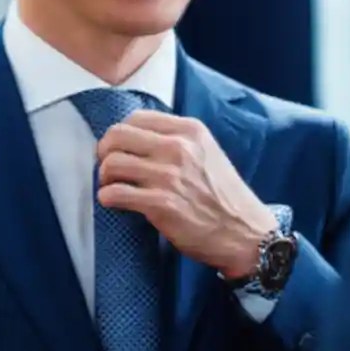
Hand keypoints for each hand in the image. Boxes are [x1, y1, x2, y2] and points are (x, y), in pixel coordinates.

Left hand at [96, 111, 277, 278]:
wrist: (246, 232)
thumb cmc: (224, 196)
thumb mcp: (207, 152)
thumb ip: (179, 140)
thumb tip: (138, 139)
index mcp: (189, 130)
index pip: (136, 118)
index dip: (120, 134)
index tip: (119, 149)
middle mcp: (178, 148)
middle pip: (117, 136)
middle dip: (104, 152)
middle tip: (107, 167)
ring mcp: (169, 176)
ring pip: (111, 164)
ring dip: (104, 177)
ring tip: (111, 186)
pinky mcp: (161, 204)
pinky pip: (115, 194)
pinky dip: (107, 198)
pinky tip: (114, 202)